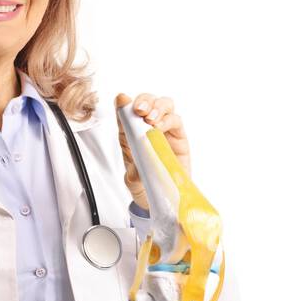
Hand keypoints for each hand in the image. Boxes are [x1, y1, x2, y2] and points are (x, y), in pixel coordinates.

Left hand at [116, 93, 190, 210]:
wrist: (161, 198)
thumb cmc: (145, 185)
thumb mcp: (133, 181)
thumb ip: (133, 173)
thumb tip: (135, 168)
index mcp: (130, 134)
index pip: (126, 112)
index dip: (123, 104)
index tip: (121, 101)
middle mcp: (147, 128)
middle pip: (147, 102)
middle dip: (143, 101)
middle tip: (139, 111)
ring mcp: (165, 130)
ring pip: (164, 104)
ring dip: (157, 107)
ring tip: (151, 119)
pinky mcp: (179, 137)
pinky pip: (176, 120)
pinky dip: (168, 120)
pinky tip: (161, 128)